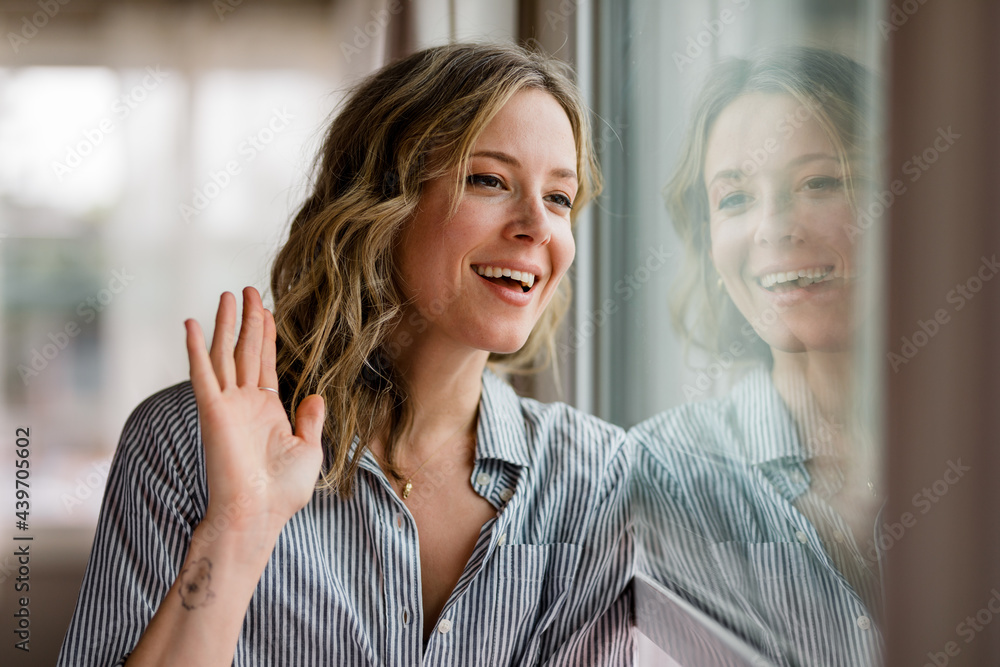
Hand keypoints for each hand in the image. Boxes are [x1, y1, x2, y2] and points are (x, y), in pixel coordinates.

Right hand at [185, 287, 324, 543]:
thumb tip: (315, 395)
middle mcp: (246, 403)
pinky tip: (194, 323)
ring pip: (225, 355)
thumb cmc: (283, 491)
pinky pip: (203, 373)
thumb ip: (311, 420)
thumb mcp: (309, 450)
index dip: (266, 336)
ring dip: (226, 325)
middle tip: (248, 290)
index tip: (266, 309)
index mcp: (269, 411)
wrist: (259, 514)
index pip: (265, 363)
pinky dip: (197, 348)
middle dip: (248, 320)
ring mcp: (228, 405)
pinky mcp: (213, 411)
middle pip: (245, 351)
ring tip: (228, 295)